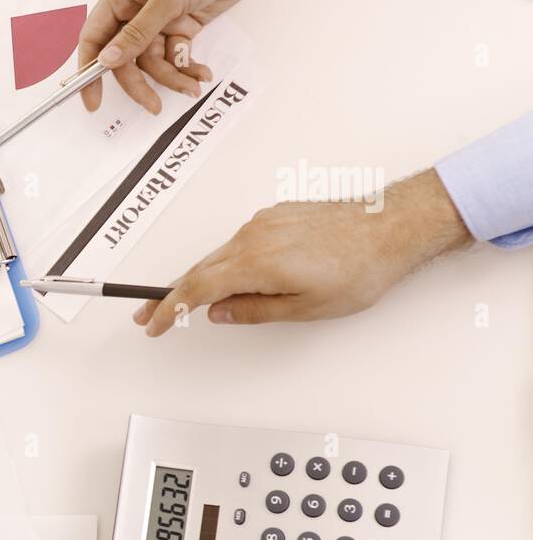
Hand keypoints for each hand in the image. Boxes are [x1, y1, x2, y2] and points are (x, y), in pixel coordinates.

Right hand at [78, 0, 274, 114]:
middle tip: (153, 105)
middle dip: (139, 82)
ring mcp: (159, 20)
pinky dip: (187, 67)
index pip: (94, 38)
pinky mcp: (181, 26)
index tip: (92, 101)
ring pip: (153, 61)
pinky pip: (176, 56)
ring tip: (192, 86)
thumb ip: (137, 34)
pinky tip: (201, 73)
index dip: (89, 70)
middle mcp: (135, 9)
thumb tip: (106, 61)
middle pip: (125, 58)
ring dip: (172, 77)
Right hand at [132, 170, 471, 335]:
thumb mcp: (306, 307)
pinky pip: (239, 242)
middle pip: (198, 270)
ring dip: (200, 279)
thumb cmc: (360, 269)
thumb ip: (255, 310)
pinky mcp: (275, 215)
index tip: (152, 324)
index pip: (196, 289)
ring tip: (187, 302)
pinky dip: (227, 262)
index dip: (168, 309)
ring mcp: (263, 222)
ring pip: (218, 255)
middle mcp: (252, 237)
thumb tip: (218, 312)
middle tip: (147, 314)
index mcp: (256, 263)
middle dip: (169, 294)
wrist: (391, 226)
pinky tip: (232, 277)